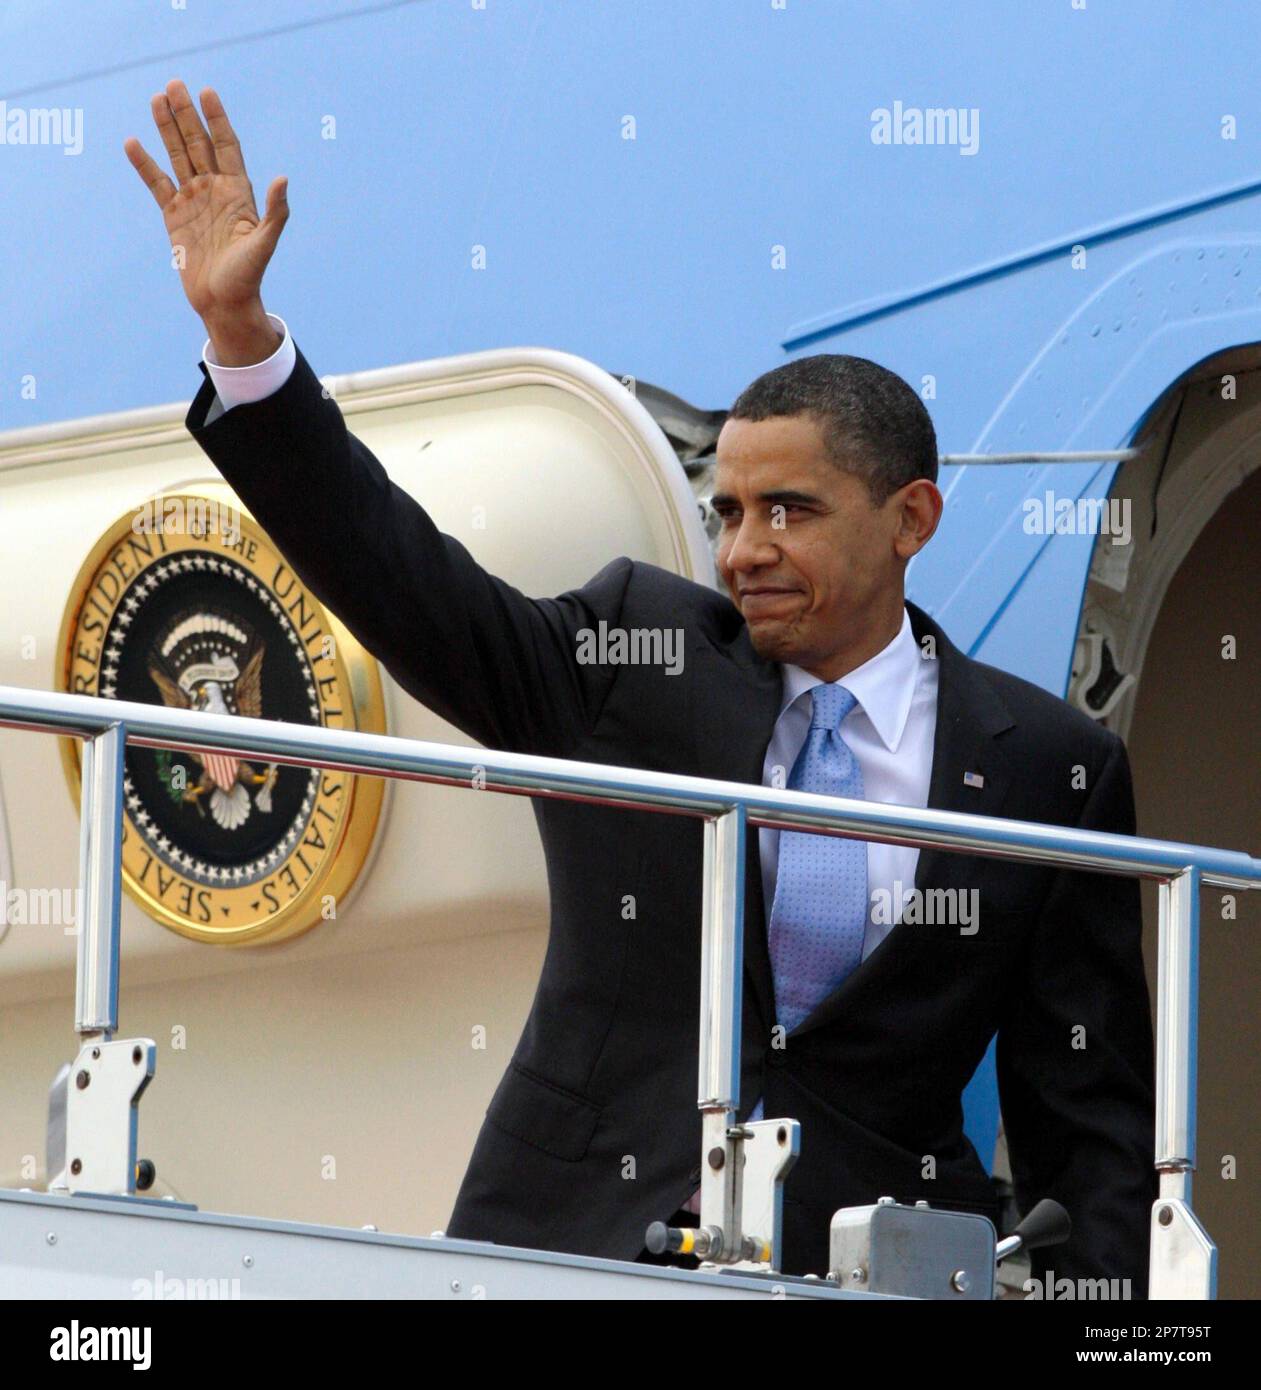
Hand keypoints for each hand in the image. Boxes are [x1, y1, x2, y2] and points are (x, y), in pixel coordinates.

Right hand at [125, 79, 286, 359]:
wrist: (224, 304)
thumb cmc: (248, 277)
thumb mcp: (264, 243)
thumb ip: (275, 212)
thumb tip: (283, 178)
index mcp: (238, 193)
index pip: (226, 147)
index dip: (217, 120)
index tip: (207, 93)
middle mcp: (215, 191)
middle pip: (199, 144)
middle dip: (187, 115)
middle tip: (174, 84)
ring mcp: (193, 201)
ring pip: (178, 156)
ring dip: (168, 129)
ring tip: (156, 98)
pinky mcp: (174, 216)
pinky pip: (157, 184)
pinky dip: (144, 165)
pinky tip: (133, 143)